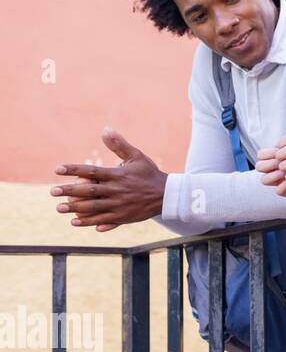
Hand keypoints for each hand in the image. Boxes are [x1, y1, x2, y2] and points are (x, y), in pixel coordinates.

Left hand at [51, 128, 166, 230]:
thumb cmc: (149, 174)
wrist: (167, 195)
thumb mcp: (137, 156)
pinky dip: (89, 222)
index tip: (58, 169)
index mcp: (119, 175)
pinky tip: (75, 222)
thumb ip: (119, 145)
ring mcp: (120, 205)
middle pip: (90, 191)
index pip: (92, 172)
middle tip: (53, 191)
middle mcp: (117, 191)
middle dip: (70, 192)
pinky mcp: (123, 217)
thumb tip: (105, 130)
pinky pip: (103, 220)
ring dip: (75, 209)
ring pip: (94, 208)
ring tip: (59, 208)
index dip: (74, 170)